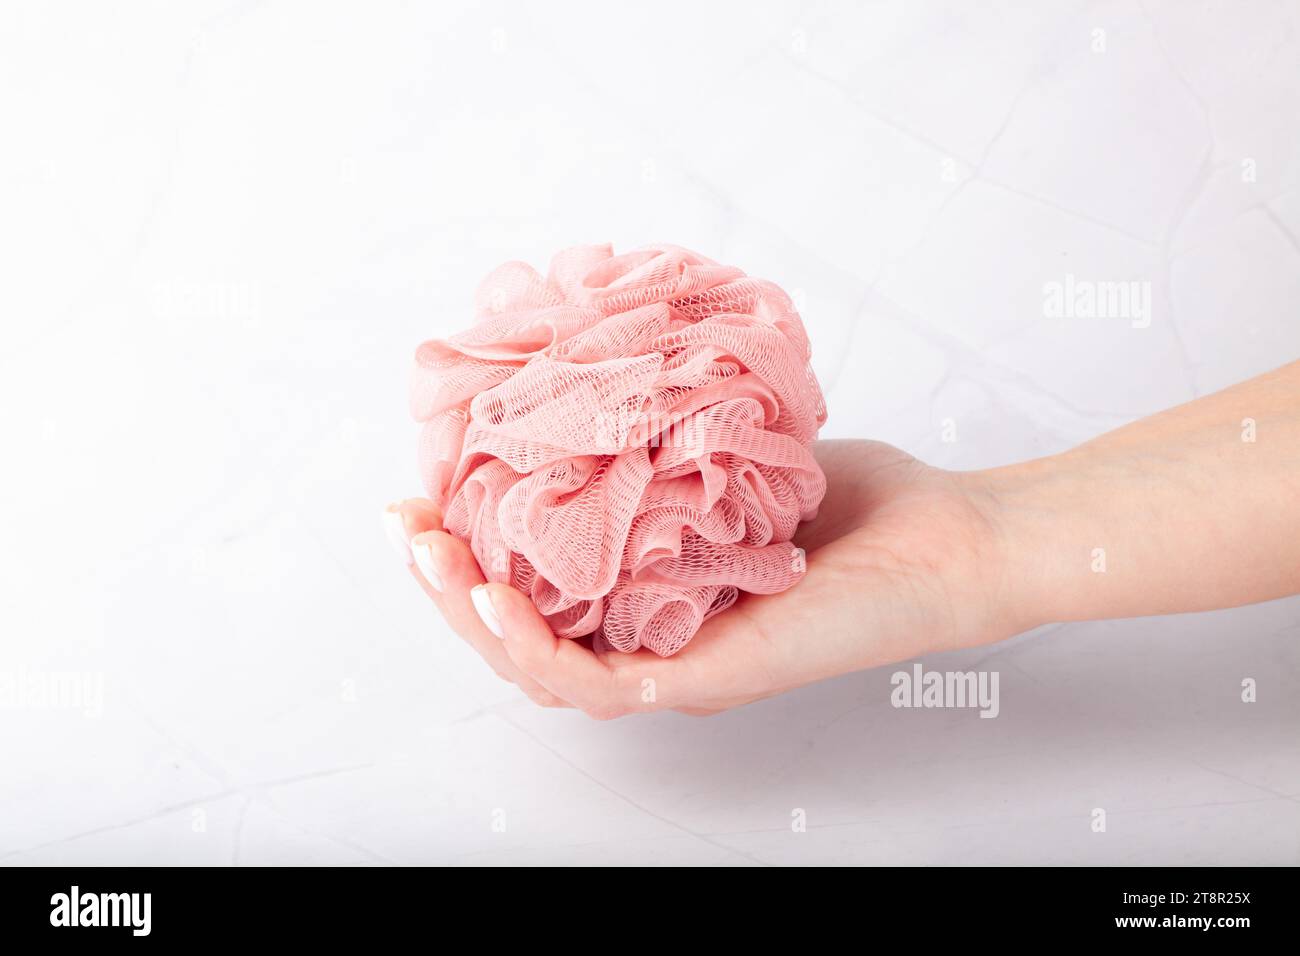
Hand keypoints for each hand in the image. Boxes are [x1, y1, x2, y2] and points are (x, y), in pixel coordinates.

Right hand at [387, 439, 1014, 717]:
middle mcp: (648, 639)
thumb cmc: (852, 505)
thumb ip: (660, 431)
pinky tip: (494, 598)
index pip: (533, 590)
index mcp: (646, 596)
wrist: (946, 540)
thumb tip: (594, 372)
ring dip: (466, 615)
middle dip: (443, 580)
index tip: (425, 487)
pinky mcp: (704, 678)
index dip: (466, 549)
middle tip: (403, 520)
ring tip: (428, 555)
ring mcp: (672, 666)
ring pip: (537, 668)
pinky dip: (533, 649)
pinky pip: (596, 685)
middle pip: (517, 634)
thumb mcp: (728, 449)